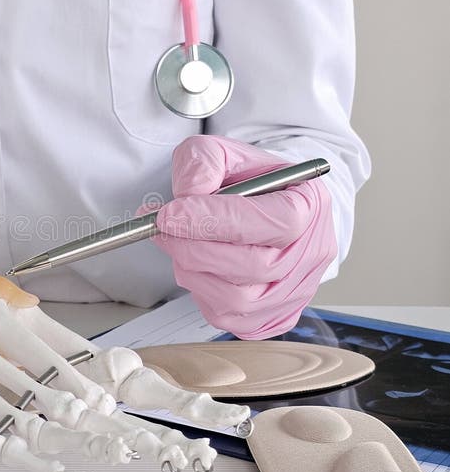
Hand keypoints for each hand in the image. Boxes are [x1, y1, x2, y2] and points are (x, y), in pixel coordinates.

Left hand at [153, 136, 336, 338]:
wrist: (264, 208)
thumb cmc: (249, 182)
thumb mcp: (225, 153)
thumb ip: (204, 162)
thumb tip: (188, 194)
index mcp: (310, 206)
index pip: (274, 222)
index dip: (216, 220)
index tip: (170, 213)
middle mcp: (310, 254)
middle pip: (252, 265)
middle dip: (194, 246)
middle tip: (161, 226)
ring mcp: (292, 292)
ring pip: (235, 298)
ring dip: (193, 269)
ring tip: (179, 241)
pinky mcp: (269, 318)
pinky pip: (225, 316)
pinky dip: (199, 289)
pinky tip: (195, 263)